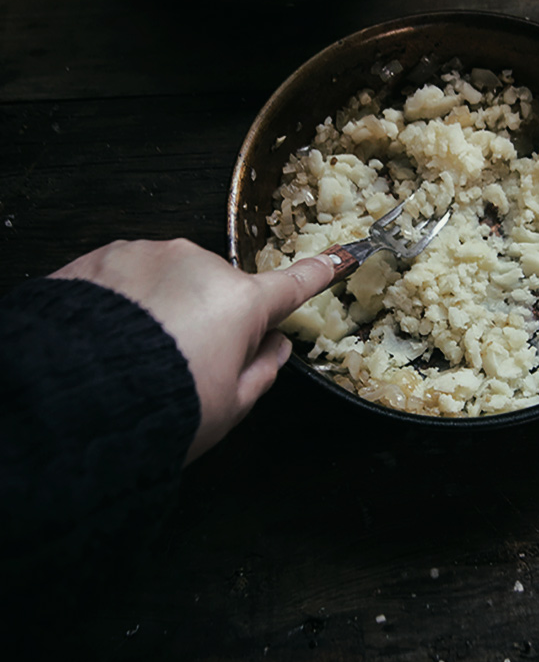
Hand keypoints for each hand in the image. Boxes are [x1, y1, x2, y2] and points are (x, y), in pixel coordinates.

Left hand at [50, 239, 333, 462]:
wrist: (75, 397)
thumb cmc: (163, 407)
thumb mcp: (228, 407)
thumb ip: (261, 371)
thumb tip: (275, 344)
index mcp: (240, 302)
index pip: (291, 285)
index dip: (318, 273)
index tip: (340, 256)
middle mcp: (200, 265)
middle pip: (218, 290)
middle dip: (208, 316)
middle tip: (182, 361)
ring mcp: (151, 254)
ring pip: (169, 280)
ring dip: (162, 306)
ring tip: (136, 353)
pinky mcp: (106, 255)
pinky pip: (128, 276)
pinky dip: (125, 300)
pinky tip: (107, 336)